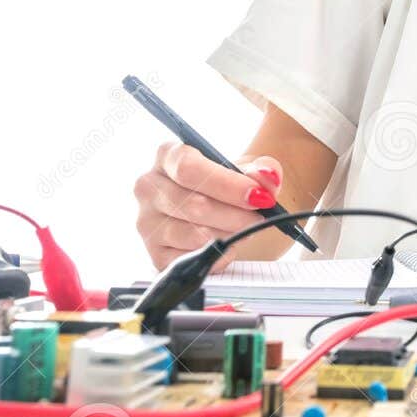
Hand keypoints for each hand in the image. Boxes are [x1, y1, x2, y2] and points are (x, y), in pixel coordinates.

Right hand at [133, 142, 289, 270]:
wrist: (222, 212)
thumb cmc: (229, 186)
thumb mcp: (248, 171)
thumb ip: (263, 170)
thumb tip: (269, 177)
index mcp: (167, 156)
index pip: (188, 168)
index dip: (227, 185)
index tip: (258, 196)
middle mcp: (148, 187)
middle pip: (194, 205)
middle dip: (236, 214)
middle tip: (259, 217)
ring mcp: (147, 222)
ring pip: (195, 235)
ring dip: (229, 235)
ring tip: (244, 229)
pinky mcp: (154, 254)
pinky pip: (191, 260)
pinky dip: (217, 256)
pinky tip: (226, 245)